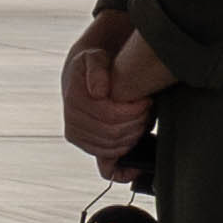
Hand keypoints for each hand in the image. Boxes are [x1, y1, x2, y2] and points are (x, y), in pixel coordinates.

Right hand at [60, 26, 150, 169]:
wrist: (82, 76)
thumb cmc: (92, 65)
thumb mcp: (94, 58)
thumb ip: (97, 70)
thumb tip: (98, 92)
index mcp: (74, 101)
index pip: (110, 116)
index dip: (133, 112)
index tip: (147, 101)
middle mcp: (72, 123)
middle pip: (113, 134)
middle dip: (137, 124)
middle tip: (149, 112)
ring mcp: (77, 138)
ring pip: (112, 149)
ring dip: (133, 138)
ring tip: (144, 122)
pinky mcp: (85, 146)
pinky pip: (105, 163)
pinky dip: (123, 160)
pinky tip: (136, 157)